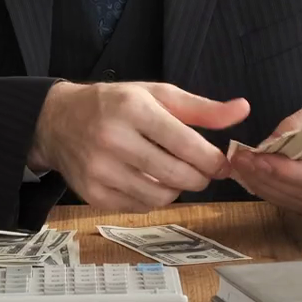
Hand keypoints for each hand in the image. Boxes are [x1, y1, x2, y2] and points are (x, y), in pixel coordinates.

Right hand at [27, 81, 249, 212]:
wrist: (57, 121)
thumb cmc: (114, 104)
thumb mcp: (156, 94)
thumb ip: (201, 107)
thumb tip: (243, 109)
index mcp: (134, 109)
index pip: (187, 144)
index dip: (213, 160)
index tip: (221, 163)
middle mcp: (114, 139)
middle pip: (178, 175)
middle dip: (199, 177)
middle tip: (200, 170)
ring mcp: (100, 170)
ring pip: (161, 197)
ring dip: (176, 190)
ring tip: (171, 173)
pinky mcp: (93, 194)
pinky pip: (140, 207)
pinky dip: (152, 198)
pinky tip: (146, 180)